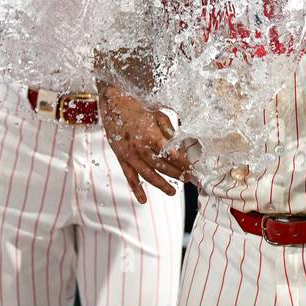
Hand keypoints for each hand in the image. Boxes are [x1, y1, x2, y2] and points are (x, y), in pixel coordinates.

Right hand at [98, 84, 190, 202]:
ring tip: (173, 192)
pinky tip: (143, 200)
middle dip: (177, 174)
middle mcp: (140, 148)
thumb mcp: (158, 115)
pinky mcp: (122, 159)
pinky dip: (136, 189)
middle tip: (188, 179)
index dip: (183, 162)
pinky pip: (130, 177)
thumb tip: (182, 145)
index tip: (192, 167)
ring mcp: (130, 155)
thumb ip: (170, 132)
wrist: (113, 106)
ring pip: (148, 175)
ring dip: (161, 185)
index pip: (171, 154)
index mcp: (151, 135)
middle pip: (162, 166)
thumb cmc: (138, 109)